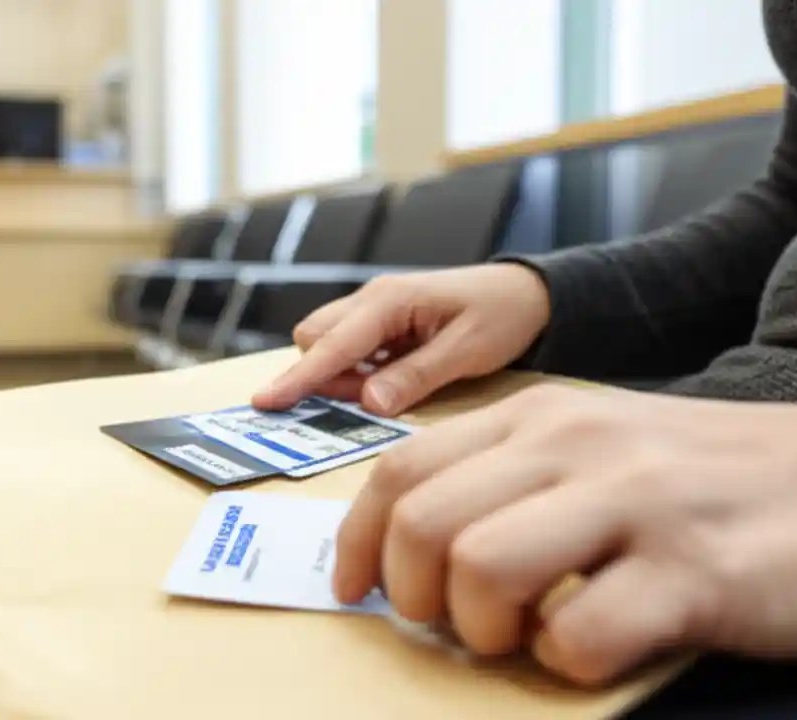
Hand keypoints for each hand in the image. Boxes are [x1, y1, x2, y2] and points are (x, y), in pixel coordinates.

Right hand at [252, 264, 550, 415]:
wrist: (530, 294)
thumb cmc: (503, 316)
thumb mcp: (468, 351)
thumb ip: (416, 377)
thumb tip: (368, 405)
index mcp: (390, 300)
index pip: (332, 345)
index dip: (299, 378)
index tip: (265, 402)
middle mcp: (373, 299)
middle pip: (315, 340)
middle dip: (324, 375)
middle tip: (370, 399)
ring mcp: (375, 310)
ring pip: (328, 344)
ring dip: (342, 375)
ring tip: (392, 387)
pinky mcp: (383, 325)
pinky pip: (350, 350)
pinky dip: (358, 371)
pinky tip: (395, 379)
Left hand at [334, 383, 796, 685]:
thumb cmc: (710, 479)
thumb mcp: (597, 446)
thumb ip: (511, 476)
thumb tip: (416, 545)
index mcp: (542, 415)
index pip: (402, 468)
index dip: (357, 539)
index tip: (355, 587)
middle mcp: (576, 446)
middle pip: (424, 524)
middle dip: (414, 594)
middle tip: (452, 622)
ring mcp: (634, 505)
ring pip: (481, 570)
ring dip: (482, 630)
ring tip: (522, 634)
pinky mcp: (690, 576)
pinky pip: (576, 638)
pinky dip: (566, 663)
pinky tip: (597, 646)